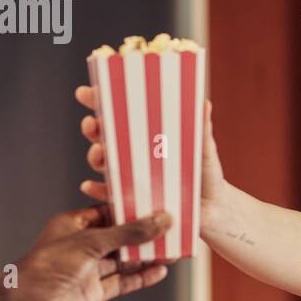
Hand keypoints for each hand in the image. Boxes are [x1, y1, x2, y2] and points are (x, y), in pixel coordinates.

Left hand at [12, 205, 173, 300]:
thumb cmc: (48, 267)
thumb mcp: (92, 242)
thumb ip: (129, 233)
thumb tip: (161, 221)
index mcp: (74, 225)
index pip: (109, 212)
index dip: (133, 210)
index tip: (157, 206)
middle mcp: (82, 246)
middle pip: (120, 237)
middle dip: (145, 235)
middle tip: (172, 229)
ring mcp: (89, 270)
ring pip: (124, 260)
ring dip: (147, 256)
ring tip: (173, 250)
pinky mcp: (94, 292)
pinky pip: (123, 282)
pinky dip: (141, 277)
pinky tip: (160, 271)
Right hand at [73, 86, 224, 211]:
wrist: (214, 209)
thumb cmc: (206, 174)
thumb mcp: (205, 150)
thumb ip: (202, 129)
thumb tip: (204, 103)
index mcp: (147, 136)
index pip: (119, 114)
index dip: (100, 101)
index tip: (86, 92)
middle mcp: (134, 155)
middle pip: (104, 137)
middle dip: (92, 128)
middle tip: (91, 123)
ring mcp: (131, 177)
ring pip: (103, 164)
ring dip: (95, 156)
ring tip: (100, 152)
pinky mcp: (132, 201)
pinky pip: (110, 196)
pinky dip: (97, 190)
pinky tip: (89, 185)